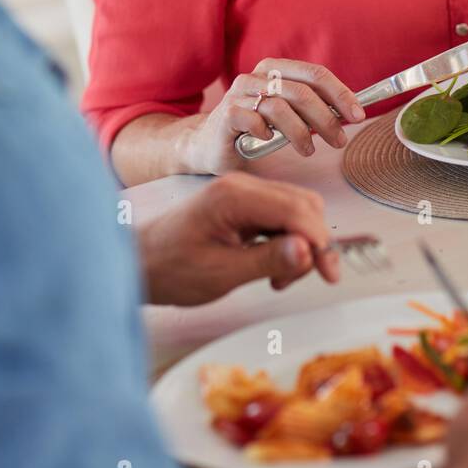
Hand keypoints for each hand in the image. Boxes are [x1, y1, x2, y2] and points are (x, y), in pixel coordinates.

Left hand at [137, 171, 340, 305]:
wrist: (138, 263)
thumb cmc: (171, 268)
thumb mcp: (220, 273)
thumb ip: (268, 260)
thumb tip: (309, 251)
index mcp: (235, 196)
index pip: (297, 208)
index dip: (319, 241)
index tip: (329, 275)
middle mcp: (242, 187)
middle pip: (303, 205)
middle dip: (313, 243)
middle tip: (306, 281)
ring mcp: (243, 195)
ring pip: (296, 212)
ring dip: (301, 245)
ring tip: (280, 280)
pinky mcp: (243, 207)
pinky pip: (280, 218)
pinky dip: (287, 243)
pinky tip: (272, 269)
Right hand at [183, 57, 365, 174]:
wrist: (209, 144)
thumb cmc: (255, 129)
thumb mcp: (287, 114)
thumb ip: (311, 108)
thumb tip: (349, 112)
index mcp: (276, 69)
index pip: (315, 74)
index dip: (340, 93)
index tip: (358, 115)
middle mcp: (257, 76)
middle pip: (302, 92)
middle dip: (326, 118)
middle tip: (339, 140)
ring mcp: (239, 94)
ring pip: (281, 107)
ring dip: (301, 132)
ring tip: (308, 150)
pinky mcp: (226, 114)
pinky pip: (254, 120)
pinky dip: (267, 133)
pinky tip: (270, 142)